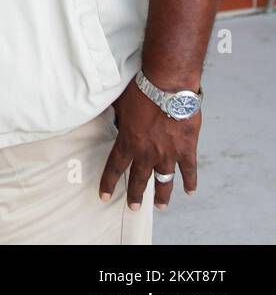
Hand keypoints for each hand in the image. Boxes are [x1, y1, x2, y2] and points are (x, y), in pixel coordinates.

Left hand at [98, 77, 199, 210]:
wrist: (168, 86)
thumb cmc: (140, 90)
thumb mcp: (120, 104)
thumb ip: (117, 117)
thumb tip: (113, 119)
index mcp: (128, 142)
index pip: (115, 167)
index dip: (109, 182)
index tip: (104, 195)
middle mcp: (147, 152)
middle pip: (139, 179)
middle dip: (136, 195)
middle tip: (133, 208)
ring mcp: (168, 153)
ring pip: (164, 180)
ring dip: (163, 194)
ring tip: (162, 206)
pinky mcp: (187, 149)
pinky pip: (189, 170)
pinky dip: (190, 181)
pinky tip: (190, 191)